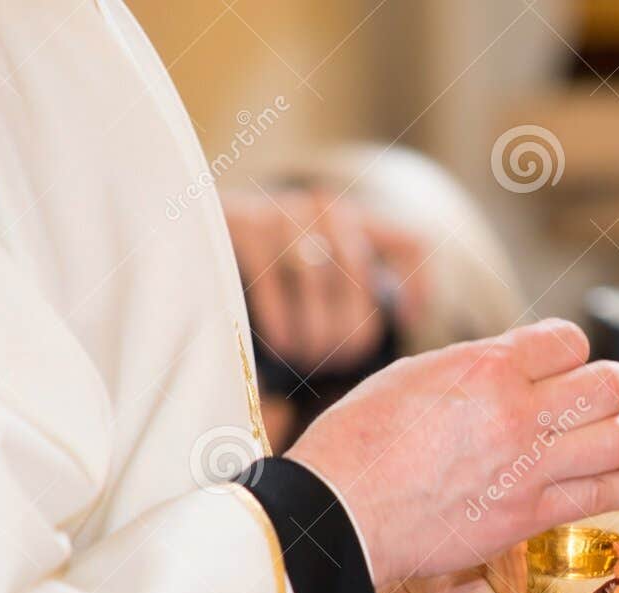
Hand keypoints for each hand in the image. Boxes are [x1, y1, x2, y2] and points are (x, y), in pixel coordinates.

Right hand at [225, 186, 422, 372]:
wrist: (201, 241)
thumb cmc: (281, 279)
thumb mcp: (330, 285)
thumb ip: (364, 301)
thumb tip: (409, 317)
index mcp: (358, 220)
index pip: (411, 243)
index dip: (417, 287)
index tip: (404, 322)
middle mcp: (325, 206)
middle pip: (358, 273)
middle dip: (351, 327)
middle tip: (334, 360)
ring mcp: (284, 208)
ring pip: (316, 276)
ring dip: (314, 330)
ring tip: (306, 358)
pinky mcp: (244, 220)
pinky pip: (272, 278)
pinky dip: (280, 321)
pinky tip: (281, 348)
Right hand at [288, 322, 618, 583]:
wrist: (339, 514)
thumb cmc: (357, 446)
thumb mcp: (411, 378)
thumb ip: (471, 369)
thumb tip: (511, 366)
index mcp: (484, 365)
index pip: (566, 341)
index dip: (571, 353)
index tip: (563, 368)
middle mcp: (516, 410)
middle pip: (605, 385)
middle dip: (611, 391)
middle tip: (604, 403)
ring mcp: (528, 466)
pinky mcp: (530, 516)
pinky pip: (607, 493)